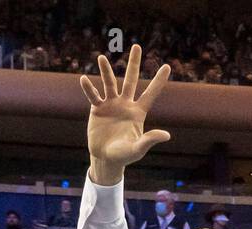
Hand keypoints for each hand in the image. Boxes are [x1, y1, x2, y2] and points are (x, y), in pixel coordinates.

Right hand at [81, 44, 171, 185]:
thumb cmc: (125, 155)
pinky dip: (89, 88)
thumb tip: (167, 135)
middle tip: (137, 46)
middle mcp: (125, 104)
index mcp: (138, 112)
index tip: (167, 66)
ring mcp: (111, 105)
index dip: (158, 81)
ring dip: (105, 71)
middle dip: (134, 64)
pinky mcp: (97, 109)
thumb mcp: (138, 148)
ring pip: (109, 83)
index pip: (150, 94)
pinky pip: (93, 96)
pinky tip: (84, 80)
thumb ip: (150, 140)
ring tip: (101, 58)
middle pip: (131, 80)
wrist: (106, 159)